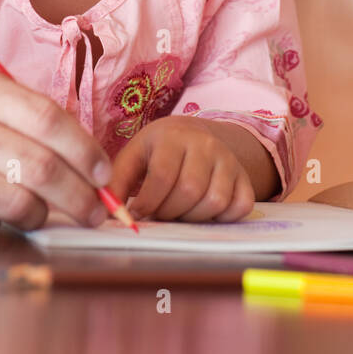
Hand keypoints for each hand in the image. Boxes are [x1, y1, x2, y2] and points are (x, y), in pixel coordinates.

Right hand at [0, 62, 111, 228]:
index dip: (84, 149)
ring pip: (18, 195)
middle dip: (79, 192)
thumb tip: (79, 153)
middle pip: (39, 161)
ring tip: (58, 218)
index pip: (47, 116)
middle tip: (96, 210)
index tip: (103, 171)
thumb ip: (15, 113)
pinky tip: (18, 221)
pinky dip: (11, 223)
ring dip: (49, 214)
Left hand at [108, 116, 255, 221]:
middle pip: (190, 190)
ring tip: (178, 213)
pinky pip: (240, 206)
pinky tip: (203, 212)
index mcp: (173, 136)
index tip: (138, 214)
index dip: (148, 202)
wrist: (194, 135)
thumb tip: (107, 211)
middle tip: (159, 214)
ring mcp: (228, 160)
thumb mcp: (134, 157)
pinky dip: (222, 218)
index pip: (163, 175)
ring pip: (215, 201)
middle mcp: (205, 144)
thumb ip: (117, 181)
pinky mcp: (244, 177)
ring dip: (192, 217)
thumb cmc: (158, 151)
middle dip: (169, 212)